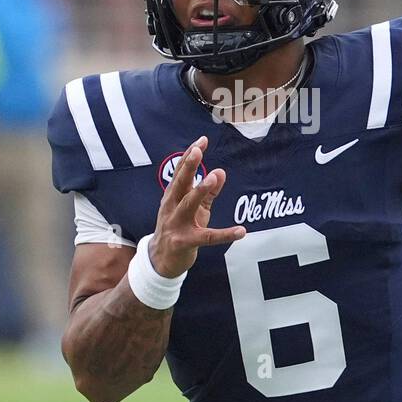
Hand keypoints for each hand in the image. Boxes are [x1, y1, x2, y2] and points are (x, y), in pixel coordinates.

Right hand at [148, 136, 245, 277]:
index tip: (202, 141)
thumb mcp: (195, 209)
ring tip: (212, 178)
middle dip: (188, 166)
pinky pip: (207, 237)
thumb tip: (220, 171)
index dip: (190, 156)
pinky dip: (224, 234)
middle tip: (198, 151)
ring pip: (188, 205)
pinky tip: (240, 231)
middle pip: (179, 184)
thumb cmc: (179, 229)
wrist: (160, 260)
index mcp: (173, 196)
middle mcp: (171, 207)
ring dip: (199, 191)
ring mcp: (176, 225)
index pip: (180, 172)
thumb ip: (209, 192)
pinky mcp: (184, 242)